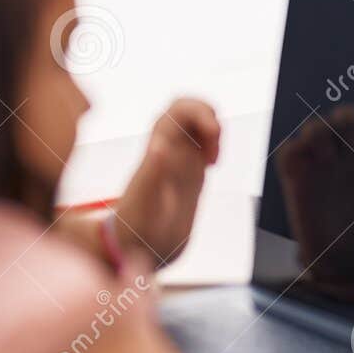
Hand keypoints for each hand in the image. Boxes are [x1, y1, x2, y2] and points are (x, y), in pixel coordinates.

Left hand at [116, 98, 220, 266]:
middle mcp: (168, 146)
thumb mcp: (143, 205)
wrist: (138, 244)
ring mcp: (178, 155)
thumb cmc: (138, 228)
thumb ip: (152, 175)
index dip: (200, 111)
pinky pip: (202, 139)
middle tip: (215, 150)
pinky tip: (212, 164)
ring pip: (197, 121)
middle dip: (210, 117)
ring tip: (213, 160)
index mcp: (158, 149)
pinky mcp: (187, 167)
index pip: (178, 109)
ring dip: (214, 130)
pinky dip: (214, 142)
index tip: (214, 133)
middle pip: (189, 108)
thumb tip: (160, 145)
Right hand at [274, 106, 353, 289]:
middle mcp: (348, 156)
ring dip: (320, 130)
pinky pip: (290, 153)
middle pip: (346, 118)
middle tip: (351, 132)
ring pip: (316, 129)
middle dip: (347, 117)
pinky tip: (307, 162)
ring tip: (328, 153)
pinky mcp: (297, 179)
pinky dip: (295, 150)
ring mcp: (321, 165)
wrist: (347, 266)